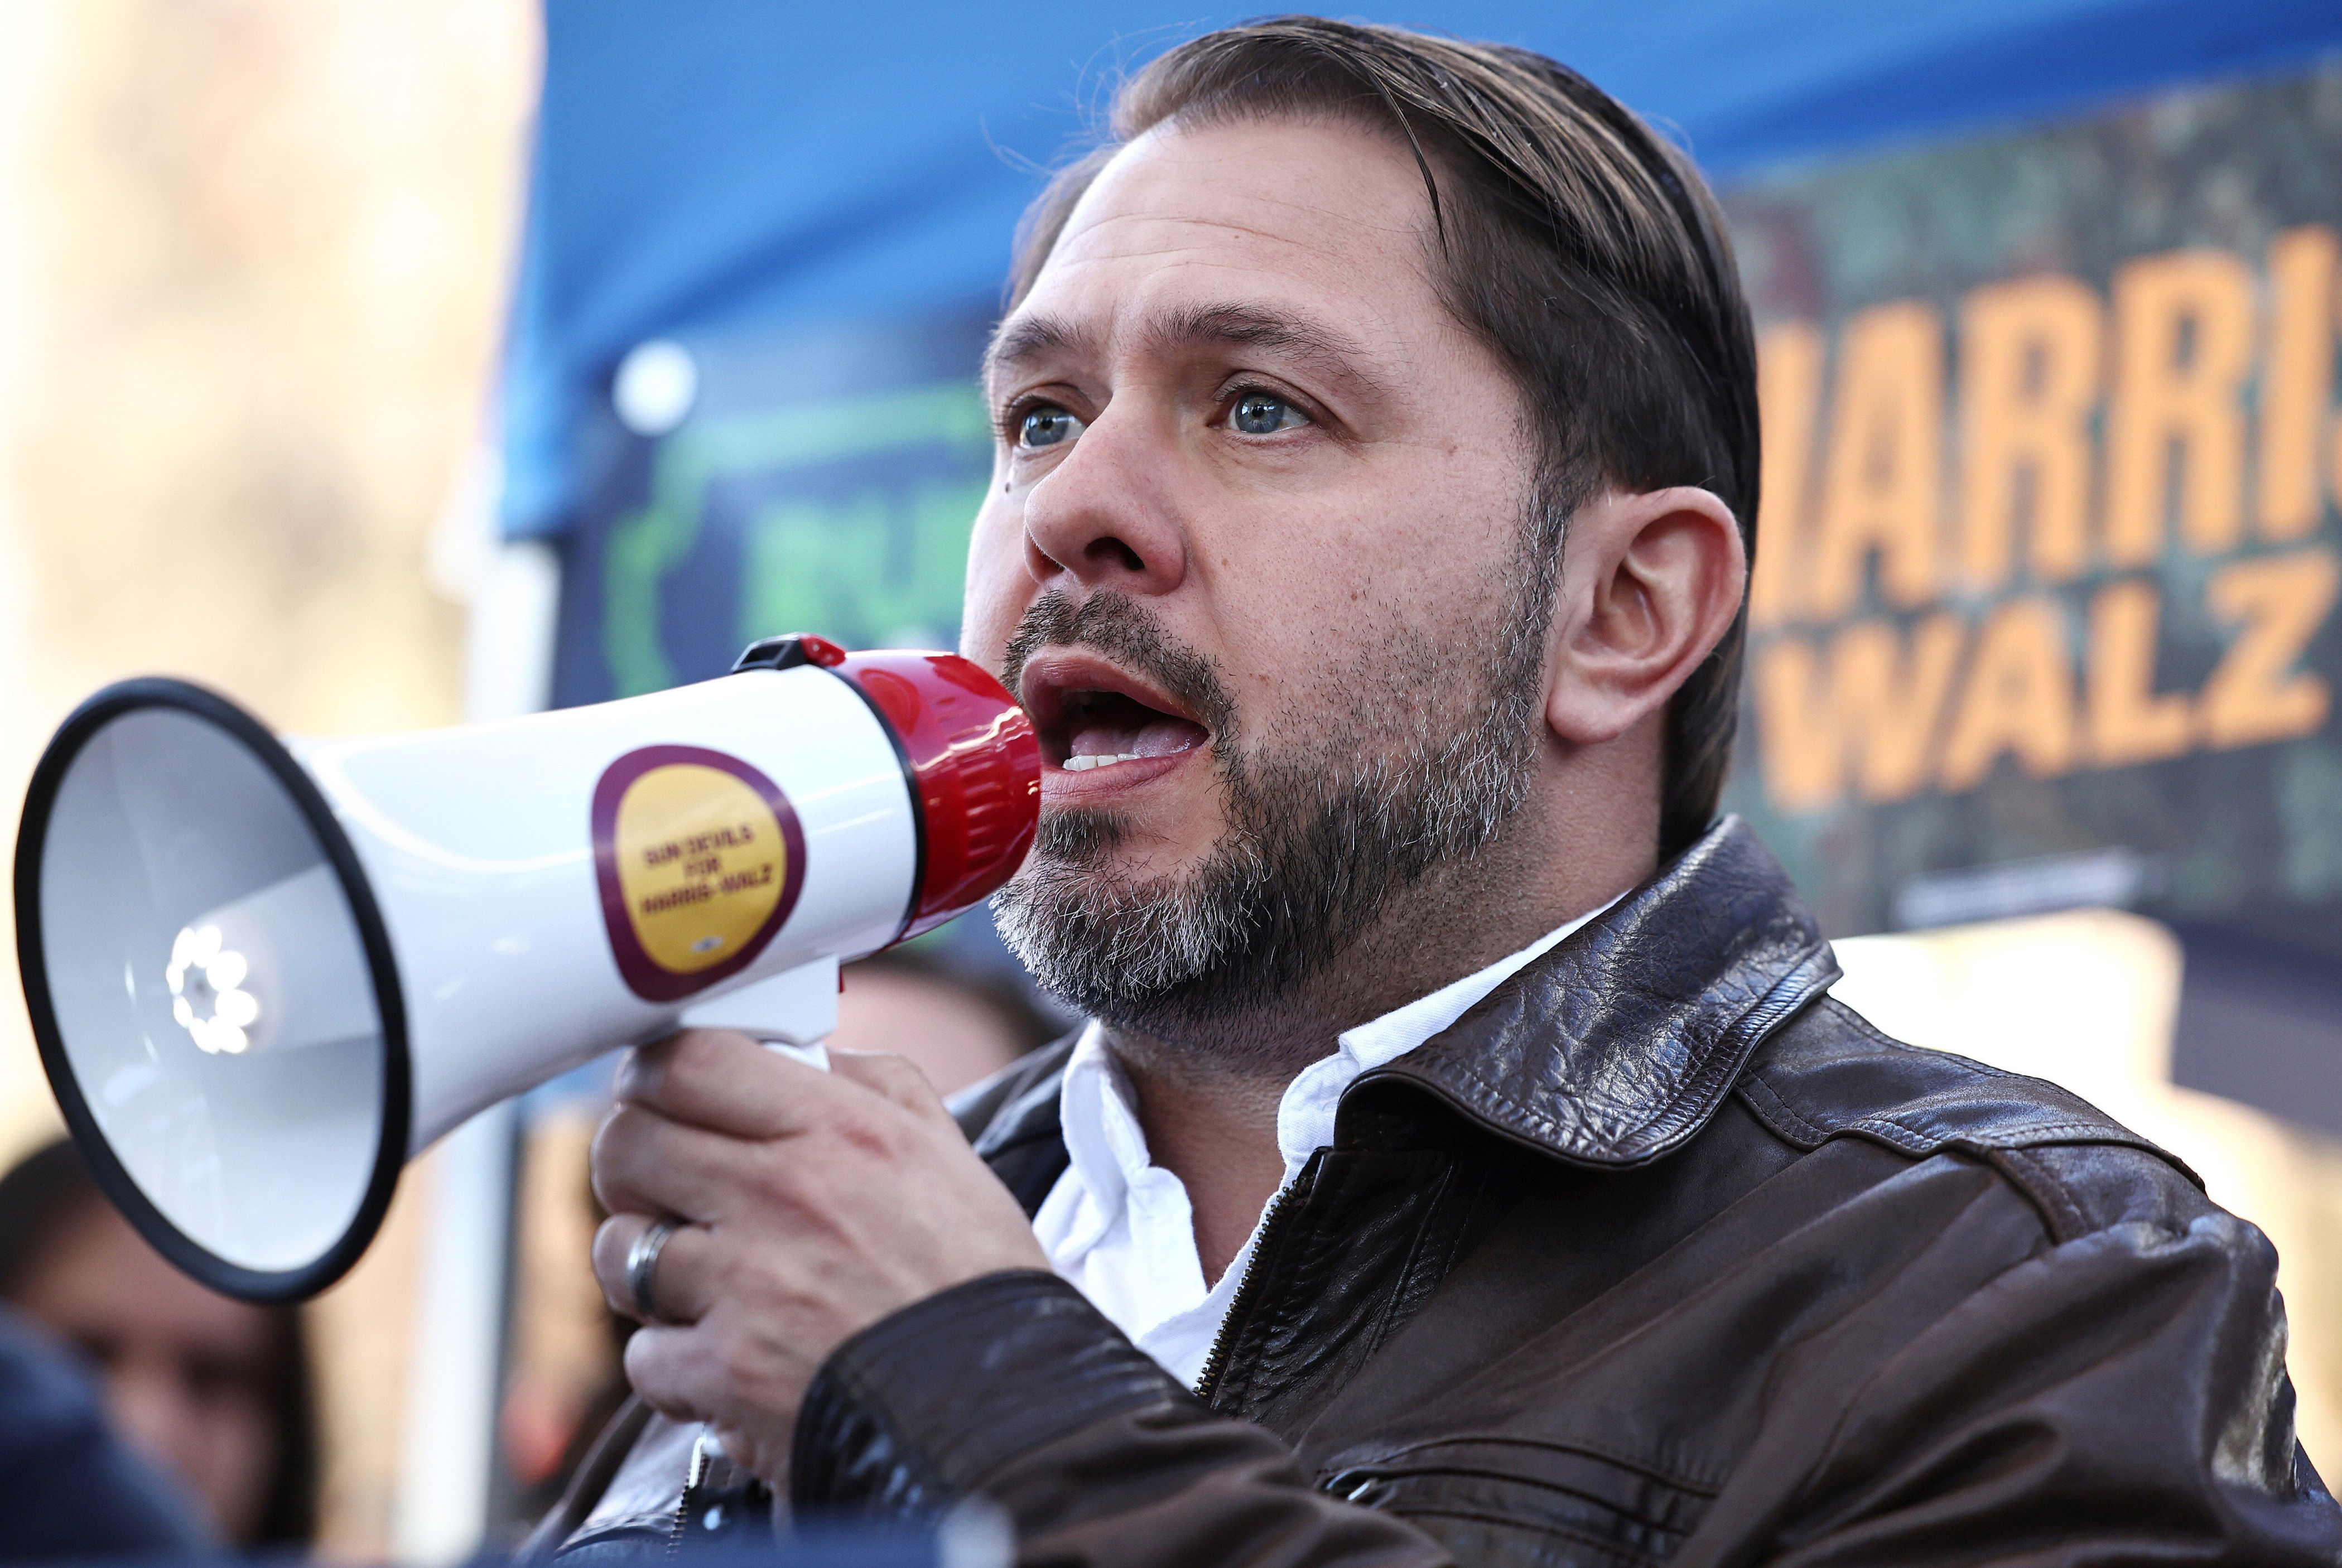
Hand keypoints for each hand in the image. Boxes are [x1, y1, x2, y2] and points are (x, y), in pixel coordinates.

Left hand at [588, 1029, 1048, 1483]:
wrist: (999, 1410)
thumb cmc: (976, 1284)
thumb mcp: (946, 1154)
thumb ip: (877, 1086)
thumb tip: (815, 1057)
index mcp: (836, 1129)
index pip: (686, 1060)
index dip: (654, 1074)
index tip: (659, 1094)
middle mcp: (779, 1193)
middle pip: (626, 1143)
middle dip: (632, 1164)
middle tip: (662, 1187)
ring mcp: (745, 1283)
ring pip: (620, 1249)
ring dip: (645, 1266)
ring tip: (697, 1282)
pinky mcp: (725, 1370)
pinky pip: (644, 1355)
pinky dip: (675, 1365)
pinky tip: (725, 1359)